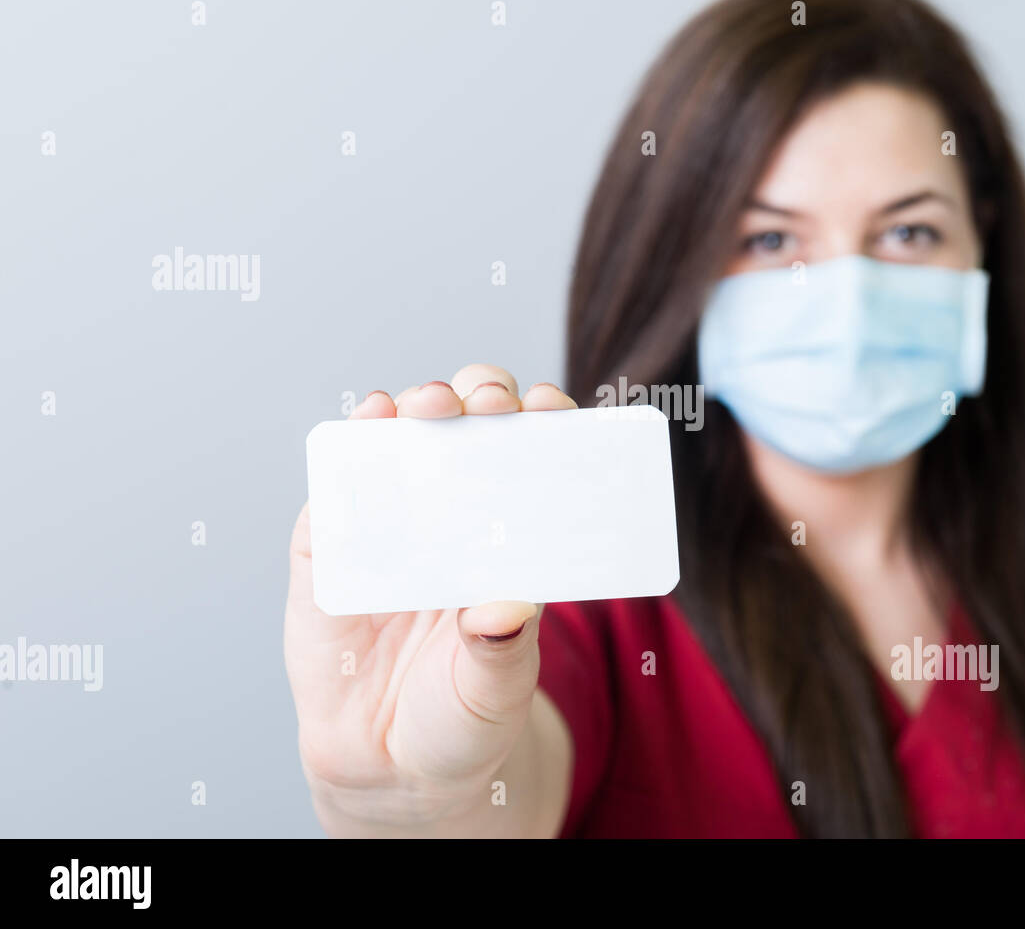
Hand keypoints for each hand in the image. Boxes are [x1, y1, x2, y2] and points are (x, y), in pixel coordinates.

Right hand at [284, 364, 577, 834]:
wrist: (388, 765)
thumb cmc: (462, 716)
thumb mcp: (495, 692)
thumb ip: (502, 653)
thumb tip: (506, 611)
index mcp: (511, 535)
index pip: (534, 458)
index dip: (544, 422)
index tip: (553, 410)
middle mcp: (455, 514)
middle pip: (472, 428)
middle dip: (482, 398)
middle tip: (489, 403)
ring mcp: (391, 523)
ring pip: (405, 441)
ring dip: (415, 408)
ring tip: (428, 404)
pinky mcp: (331, 545)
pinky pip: (338, 488)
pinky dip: (350, 448)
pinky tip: (366, 426)